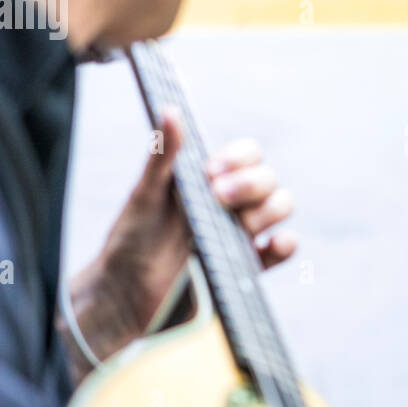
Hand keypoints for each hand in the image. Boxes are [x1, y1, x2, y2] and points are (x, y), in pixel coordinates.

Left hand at [67, 110, 296, 362]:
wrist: (123, 296)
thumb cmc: (129, 240)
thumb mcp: (144, 195)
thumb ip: (162, 155)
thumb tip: (171, 110)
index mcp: (208, 180)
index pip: (247, 154)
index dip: (240, 159)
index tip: (213, 172)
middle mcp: (228, 203)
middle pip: (268, 179)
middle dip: (251, 185)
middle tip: (218, 198)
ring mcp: (239, 234)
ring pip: (280, 208)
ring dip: (267, 211)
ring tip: (236, 225)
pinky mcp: (245, 266)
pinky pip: (281, 251)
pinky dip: (285, 244)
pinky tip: (271, 244)